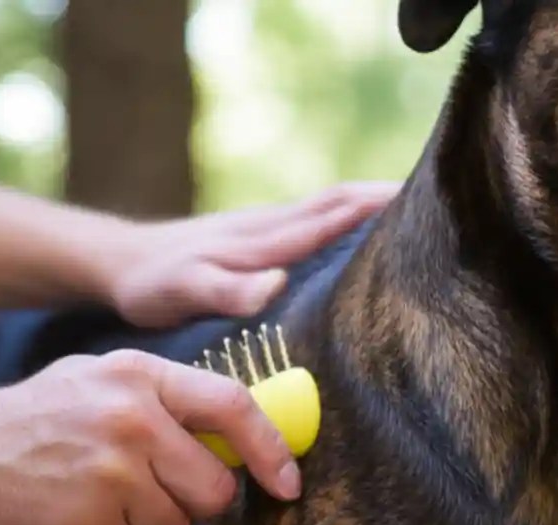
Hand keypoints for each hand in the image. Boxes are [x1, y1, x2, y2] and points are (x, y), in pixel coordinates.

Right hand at [0, 350, 296, 524]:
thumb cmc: (32, 419)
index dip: (272, 449)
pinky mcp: (89, 522)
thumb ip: (166, 399)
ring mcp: (112, 473)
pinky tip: (73, 521)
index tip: (288, 483)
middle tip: (152, 495)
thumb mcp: (100, 380)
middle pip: (215, 487)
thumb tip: (239, 433)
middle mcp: (134, 420)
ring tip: (97, 500)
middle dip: (194, 503)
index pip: (233, 406)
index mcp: (141, 375)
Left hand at [106, 181, 398, 327]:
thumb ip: (227, 291)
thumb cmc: (152, 285)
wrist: (119, 261)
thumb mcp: (183, 292)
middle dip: (386, 198)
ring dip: (370, 202)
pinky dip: (345, 215)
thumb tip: (279, 283)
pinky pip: (314, 218)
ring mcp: (265, 227)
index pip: (330, 217)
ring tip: (414, 208)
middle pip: (339, 202)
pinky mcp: (258, 234)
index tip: (420, 206)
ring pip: (329, 206)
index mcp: (264, 241)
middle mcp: (271, 226)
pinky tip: (359, 228)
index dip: (375, 211)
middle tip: (438, 200)